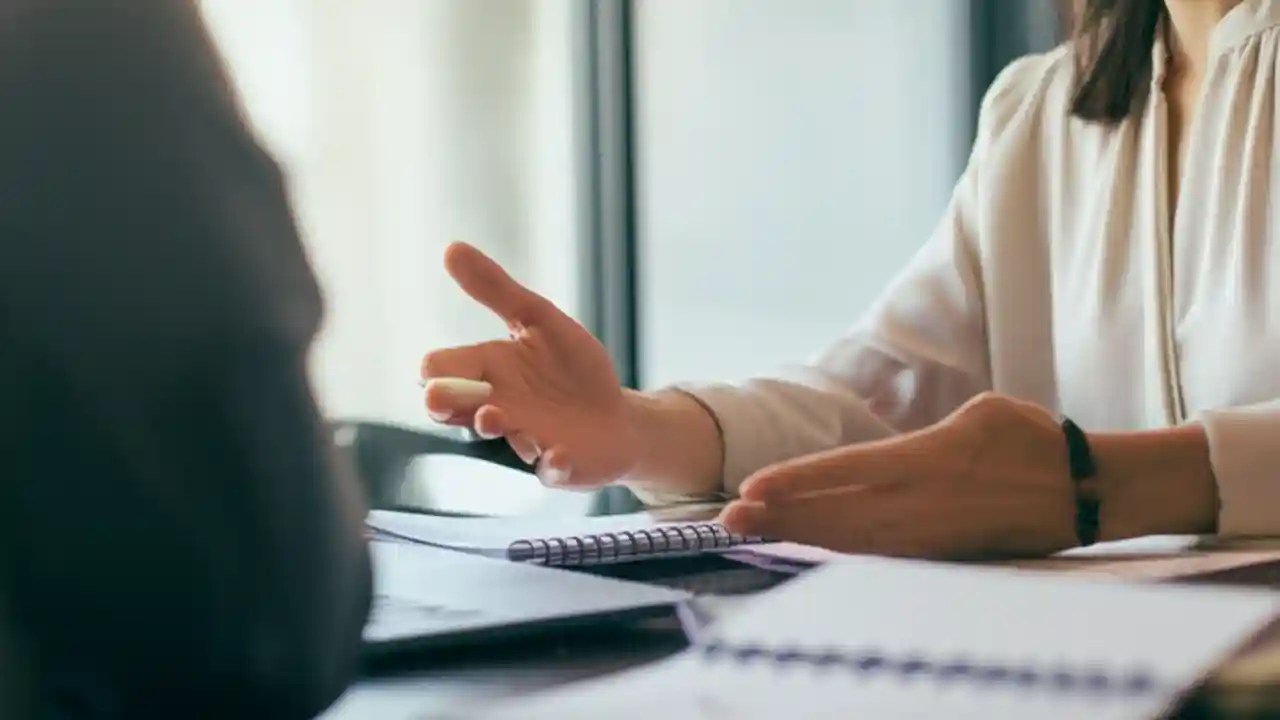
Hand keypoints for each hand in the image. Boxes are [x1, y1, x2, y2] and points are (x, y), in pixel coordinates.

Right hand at [420, 243, 637, 487]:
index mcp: (488, 371)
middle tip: (443, 399)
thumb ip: (496, 289)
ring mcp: (525, 439)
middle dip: (446, 404)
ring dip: (497, 427)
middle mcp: (497, 407)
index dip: (434, 370)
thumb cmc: (572, 369)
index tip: (435, 369)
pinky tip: (560, 454)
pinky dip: (554, 464)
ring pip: (500, 438)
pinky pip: (550, 471)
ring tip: (495, 416)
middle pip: (452, 409)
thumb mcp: (539, 320)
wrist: (618, 415)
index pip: (441, 370)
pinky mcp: (559, 464)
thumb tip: (450, 248)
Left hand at [719, 393, 1078, 559]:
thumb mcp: (977, 412)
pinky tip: (805, 550)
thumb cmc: (1034, 440)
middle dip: (778, 516)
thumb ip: (921, 436)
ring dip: (798, 535)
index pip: (845, 471)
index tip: (752, 488)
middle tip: (729, 520)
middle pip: (834, 513)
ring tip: (752, 532)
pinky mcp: (940, 554)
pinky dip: (835, 552)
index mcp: (927, 459)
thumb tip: (882, 457)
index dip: (795, 481)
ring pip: (850, 540)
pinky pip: (877, 555)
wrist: (1087, 491)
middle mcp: (921, 503)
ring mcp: (929, 534)